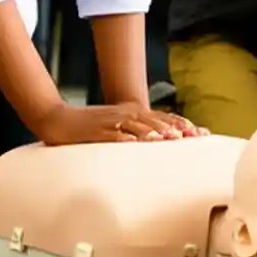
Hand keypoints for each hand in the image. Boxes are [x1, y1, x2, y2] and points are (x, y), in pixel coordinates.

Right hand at [31, 102, 204, 145]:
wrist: (58, 120)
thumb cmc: (88, 127)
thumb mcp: (115, 126)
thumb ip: (134, 132)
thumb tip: (153, 142)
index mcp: (132, 113)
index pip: (162, 117)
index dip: (181, 123)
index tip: (198, 132)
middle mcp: (126, 114)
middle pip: (156, 120)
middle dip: (175, 128)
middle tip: (191, 137)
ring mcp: (112, 121)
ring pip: (138, 125)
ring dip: (155, 131)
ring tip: (170, 139)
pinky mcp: (98, 131)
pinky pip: (115, 135)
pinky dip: (127, 138)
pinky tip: (136, 143)